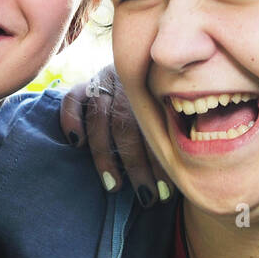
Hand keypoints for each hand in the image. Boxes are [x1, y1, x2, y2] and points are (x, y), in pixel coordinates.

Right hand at [59, 65, 172, 207]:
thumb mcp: (171, 109)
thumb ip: (172, 131)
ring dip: (105, 155)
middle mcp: (130, 84)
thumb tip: (187, 171)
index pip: (156, 128)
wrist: (141, 61)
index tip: (166, 192)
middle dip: (137, 165)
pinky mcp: (84, 83)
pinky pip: (73, 99)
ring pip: (101, 118)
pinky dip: (71, 119)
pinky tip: (77, 143)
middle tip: (146, 196)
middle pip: (129, 125)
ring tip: (114, 187)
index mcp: (155, 89)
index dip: (161, 162)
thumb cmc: (162, 101)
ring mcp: (105, 81)